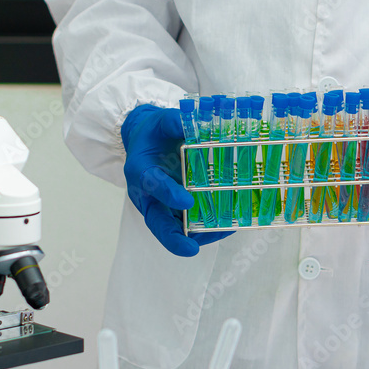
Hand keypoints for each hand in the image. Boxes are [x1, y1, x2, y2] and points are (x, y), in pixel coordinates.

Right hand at [122, 104, 231, 255]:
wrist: (148, 140)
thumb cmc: (155, 132)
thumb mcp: (162, 120)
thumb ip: (176, 121)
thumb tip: (201, 123)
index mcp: (140, 170)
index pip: (153, 184)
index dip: (168, 194)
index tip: (187, 200)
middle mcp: (148, 194)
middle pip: (156, 222)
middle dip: (172, 238)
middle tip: (190, 249)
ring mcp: (161, 205)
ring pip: (175, 228)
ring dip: (197, 235)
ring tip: (223, 232)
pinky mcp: (174, 209)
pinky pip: (188, 224)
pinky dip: (206, 228)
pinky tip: (227, 225)